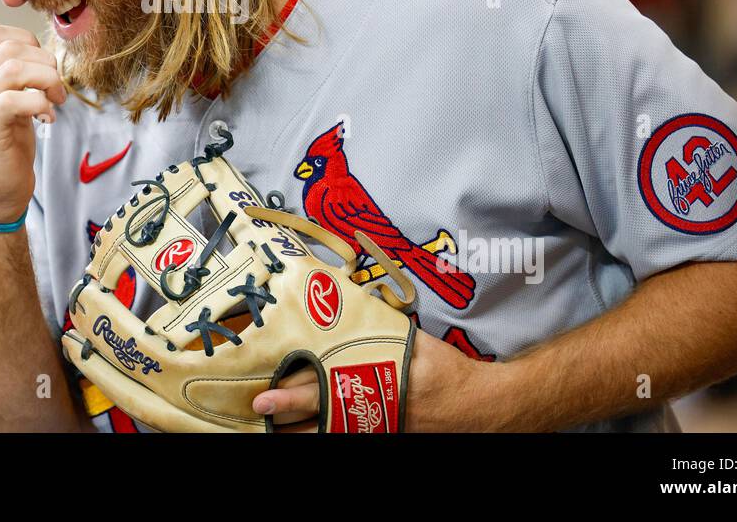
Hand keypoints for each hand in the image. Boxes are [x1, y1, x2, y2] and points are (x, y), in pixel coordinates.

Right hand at [0, 14, 66, 222]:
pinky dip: (39, 103)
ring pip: (12, 70)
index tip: (44, 67)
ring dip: (46, 81)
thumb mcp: (4, 96)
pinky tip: (46, 117)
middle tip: (56, 88)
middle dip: (44, 62)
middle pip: (7, 49)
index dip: (27, 42)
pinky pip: (14, 99)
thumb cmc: (6, 144)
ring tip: (55, 101)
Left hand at [251, 327, 486, 431]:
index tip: (267, 392)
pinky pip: (348, 436)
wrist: (475, 405)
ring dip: (300, 429)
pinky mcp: (383, 436)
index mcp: (372, 380)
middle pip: (319, 411)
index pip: (323, 385)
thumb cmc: (442, 368)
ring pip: (329, 431)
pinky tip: (306, 433)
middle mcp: (369, 408)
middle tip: (261, 406)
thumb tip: (345, 299)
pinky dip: (325, 434)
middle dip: (288, 410)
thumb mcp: (410, 341)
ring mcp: (375, 427)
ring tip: (273, 427)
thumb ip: (378, 327)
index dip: (294, 388)